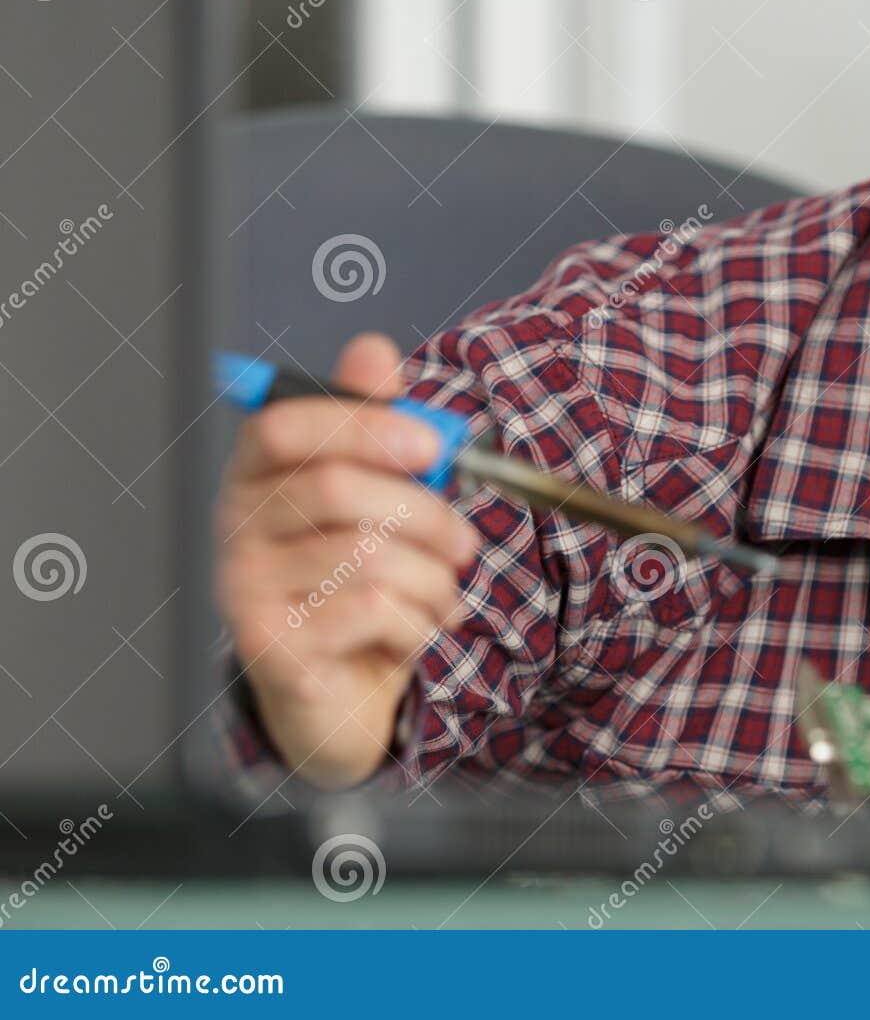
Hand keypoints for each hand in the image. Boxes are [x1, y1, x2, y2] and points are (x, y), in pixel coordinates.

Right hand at [215, 333, 480, 788]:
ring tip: (441, 595)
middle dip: (425, 513)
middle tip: (463, 542)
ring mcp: (243, 588)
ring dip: (431, 578)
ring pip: (364, 555)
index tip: (431, 445)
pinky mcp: (270, 648)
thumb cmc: (362, 579)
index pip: (282, 425)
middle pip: (336, 488)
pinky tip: (417, 630)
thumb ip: (375, 422)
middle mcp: (237, 525)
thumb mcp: (380, 493)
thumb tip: (371, 351)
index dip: (364, 425)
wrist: (345, 688)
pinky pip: (368, 611)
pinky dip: (417, 622)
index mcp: (259, 473)